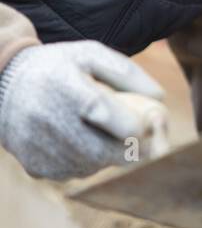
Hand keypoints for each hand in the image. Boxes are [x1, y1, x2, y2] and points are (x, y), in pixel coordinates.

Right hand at [0, 40, 166, 181]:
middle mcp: (48, 120)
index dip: (131, 124)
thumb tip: (160, 100)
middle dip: (131, 149)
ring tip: (105, 132)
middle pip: (102, 150)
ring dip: (110, 155)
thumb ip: (127, 73)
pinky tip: (81, 141)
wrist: (3, 86)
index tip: (151, 123)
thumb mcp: (90, 54)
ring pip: (93, 166)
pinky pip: (76, 173)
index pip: (101, 111)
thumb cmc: (58, 68)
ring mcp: (40, 148)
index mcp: (64, 86)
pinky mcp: (36, 167)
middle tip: (145, 138)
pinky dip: (88, 162)